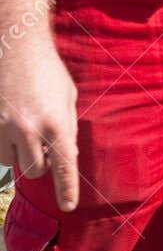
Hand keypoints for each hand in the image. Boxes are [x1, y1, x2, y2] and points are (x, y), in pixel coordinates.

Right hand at [0, 35, 78, 210]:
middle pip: (35, 170)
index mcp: (57, 124)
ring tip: (21, 126)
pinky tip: (7, 122)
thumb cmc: (45, 70)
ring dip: (17, 152)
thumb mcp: (67, 98)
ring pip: (11, 161)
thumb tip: (64, 153)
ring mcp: (2, 126)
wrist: (14, 44)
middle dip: (39, 161)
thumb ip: (67, 128)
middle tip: (39, 142)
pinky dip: (0, 143)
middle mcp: (29, 129)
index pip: (64, 167)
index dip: (66, 190)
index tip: (68, 206)